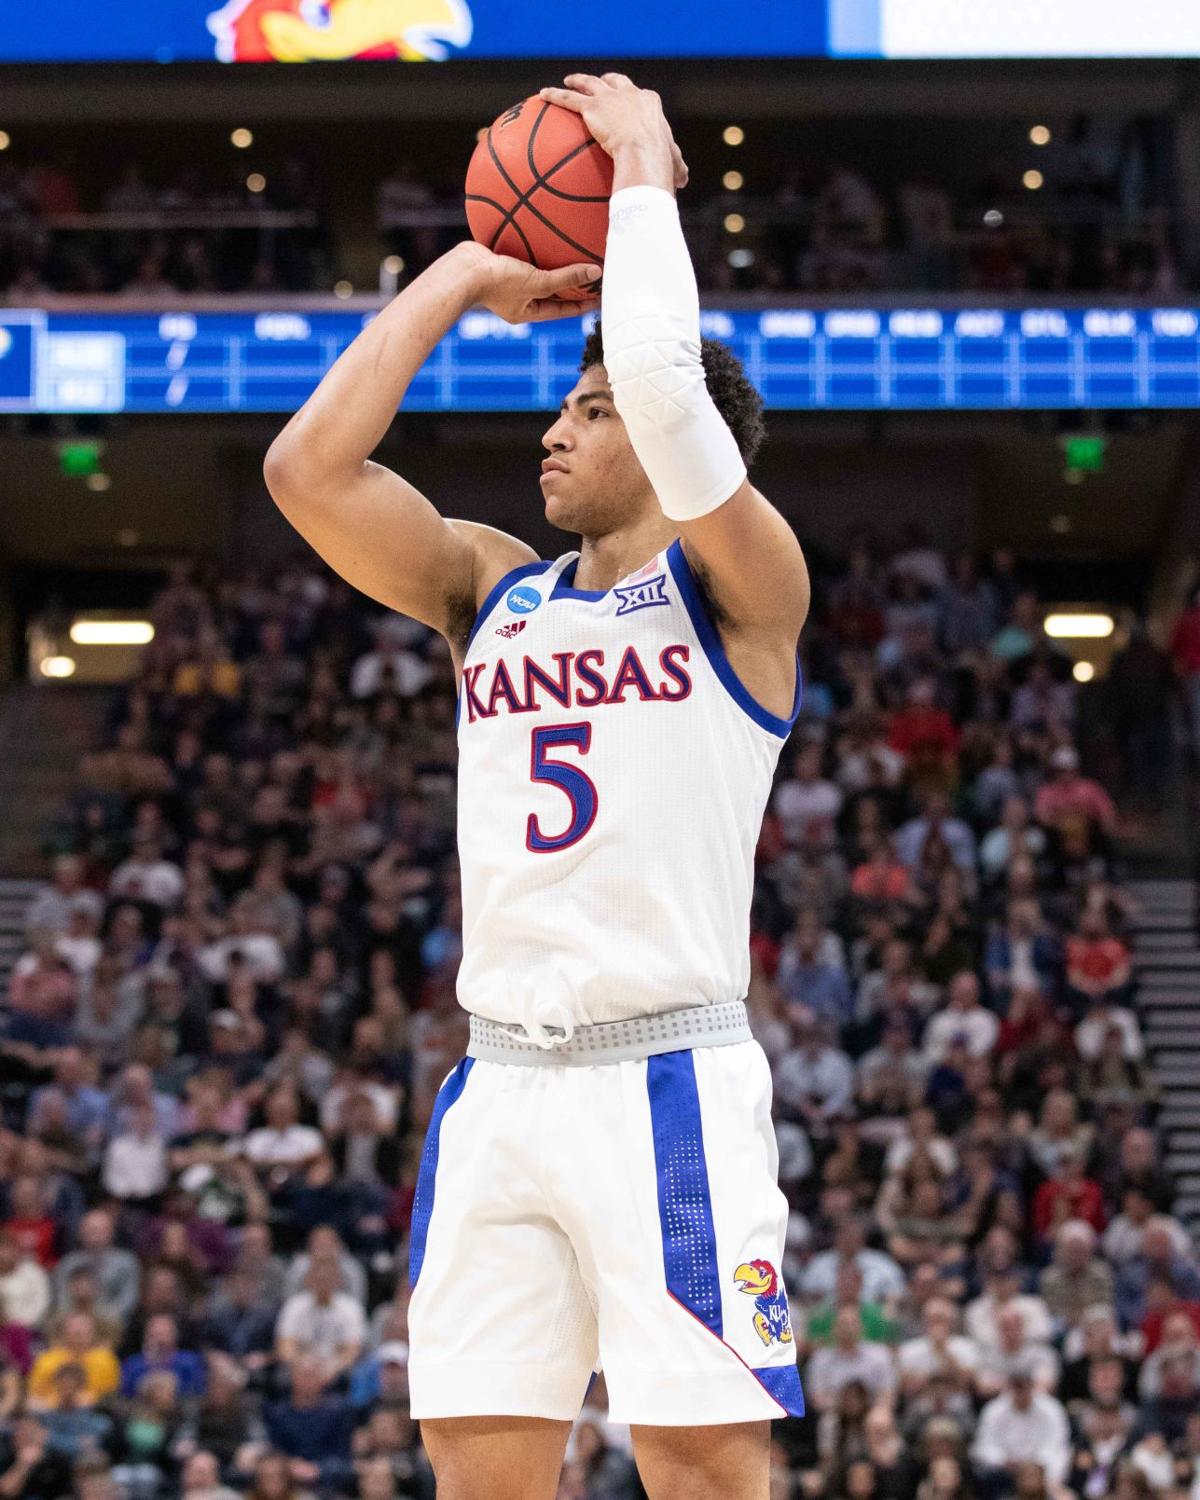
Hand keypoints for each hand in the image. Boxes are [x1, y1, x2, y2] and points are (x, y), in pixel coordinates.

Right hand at [452, 242, 600, 323]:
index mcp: (527, 311)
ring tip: (575, 251)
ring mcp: (509, 280)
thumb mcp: (538, 283)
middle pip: (552, 291)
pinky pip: (525, 253)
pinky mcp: (502, 261)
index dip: (582, 304)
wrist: (462, 270)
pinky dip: (536, 244)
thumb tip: (596, 272)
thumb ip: (567, 278)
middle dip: (571, 283)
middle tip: (593, 274)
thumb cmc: (498, 283)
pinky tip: (547, 230)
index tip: (600, 297)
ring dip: (554, 262)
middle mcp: (519, 298)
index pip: (562, 310)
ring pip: (539, 270)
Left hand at [539, 73, 688, 190]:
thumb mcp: (673, 163)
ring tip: (569, 80)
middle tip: (601, 83)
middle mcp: (629, 94)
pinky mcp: (591, 108)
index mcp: (649, 104)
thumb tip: (683, 181)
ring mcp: (609, 98)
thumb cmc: (660, 161)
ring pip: (590, 84)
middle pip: (616, 82)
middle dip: (608, 80)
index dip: (632, 98)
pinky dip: (555, 95)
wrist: (643, 153)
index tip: (628, 101)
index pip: (640, 96)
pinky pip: (569, 99)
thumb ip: (676, 167)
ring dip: (579, 80)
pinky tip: (543, 93)